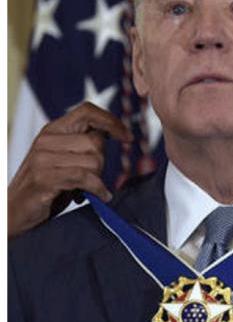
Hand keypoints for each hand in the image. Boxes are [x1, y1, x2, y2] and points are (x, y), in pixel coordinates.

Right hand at [8, 103, 130, 237]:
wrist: (15, 211)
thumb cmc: (48, 185)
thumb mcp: (65, 158)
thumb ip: (84, 144)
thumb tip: (116, 131)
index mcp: (53, 130)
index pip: (86, 110)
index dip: (111, 121)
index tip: (127, 137)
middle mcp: (46, 140)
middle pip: (96, 141)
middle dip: (101, 162)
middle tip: (91, 177)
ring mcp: (42, 158)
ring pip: (93, 161)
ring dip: (97, 179)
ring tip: (85, 187)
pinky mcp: (44, 178)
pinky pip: (85, 178)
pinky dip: (97, 189)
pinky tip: (100, 195)